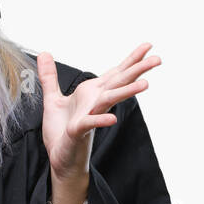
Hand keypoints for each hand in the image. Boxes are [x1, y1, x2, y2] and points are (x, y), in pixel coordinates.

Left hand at [39, 44, 159, 203]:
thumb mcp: (52, 99)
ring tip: (146, 85)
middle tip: (158, 59)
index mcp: (92, 93)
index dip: (131, 59)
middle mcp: (95, 103)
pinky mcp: (79, 131)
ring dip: (127, 92)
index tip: (148, 45)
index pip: (115, 73)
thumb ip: (49, 77)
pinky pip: (90, 123)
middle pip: (119, 83)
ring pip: (110, 100)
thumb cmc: (60, 131)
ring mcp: (90, 117)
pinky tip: (112, 119)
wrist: (59, 158)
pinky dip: (101, 120)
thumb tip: (45, 53)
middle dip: (138, 70)